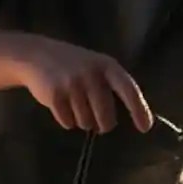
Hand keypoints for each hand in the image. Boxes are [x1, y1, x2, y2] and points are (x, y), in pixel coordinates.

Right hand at [14, 37, 153, 132]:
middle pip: (106, 117)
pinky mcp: (56, 96)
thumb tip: (133, 116)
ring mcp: (73, 85)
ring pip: (86, 123)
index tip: (145, 128)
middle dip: (103, 125)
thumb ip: (112, 86)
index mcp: (107, 66)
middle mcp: (92, 75)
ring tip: (74, 103)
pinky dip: (66, 120)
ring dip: (82, 120)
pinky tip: (62, 105)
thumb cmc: (73, 65)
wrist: (36, 55)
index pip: (129, 89)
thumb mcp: (96, 67)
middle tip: (100, 124)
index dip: (139, 109)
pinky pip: (68, 123)